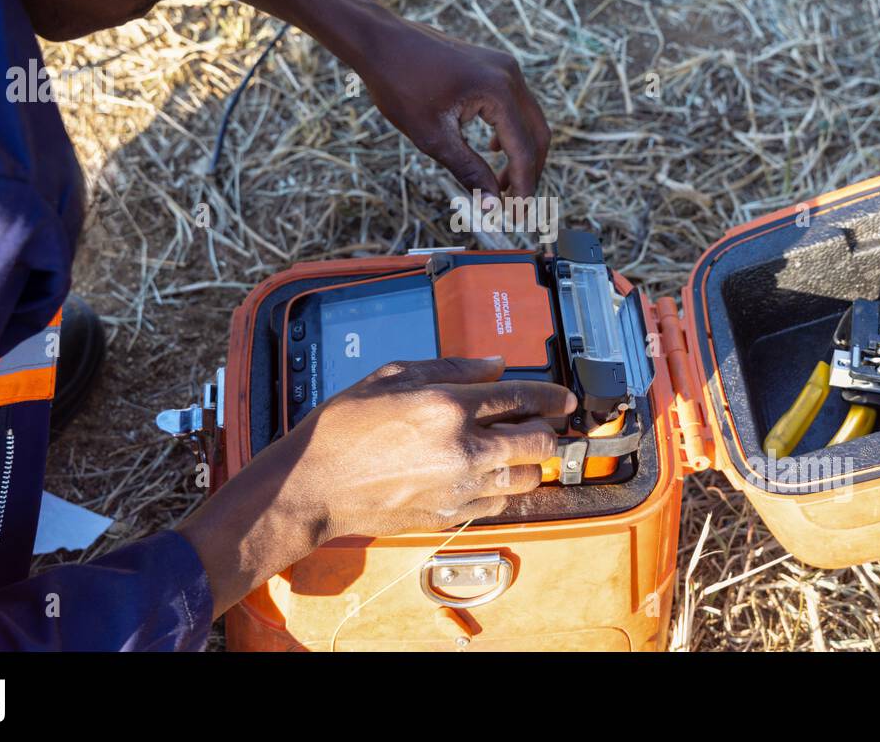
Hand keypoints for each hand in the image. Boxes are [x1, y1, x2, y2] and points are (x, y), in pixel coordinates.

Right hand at [177, 356, 571, 615]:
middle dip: (547, 430)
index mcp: (448, 405)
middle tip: (540, 423)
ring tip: (513, 450)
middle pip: (538, 441)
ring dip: (528, 462)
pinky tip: (486, 474)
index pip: (522, 397)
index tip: (565, 399)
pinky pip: (502, 503)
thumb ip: (452, 367)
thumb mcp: (394, 376)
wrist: (314, 484)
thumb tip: (496, 366)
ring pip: (528, 477)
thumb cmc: (345, 426)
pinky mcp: (453, 514)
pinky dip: (504, 488)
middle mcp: (463, 447)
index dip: (552, 397)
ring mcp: (461, 486)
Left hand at [233, 0, 551, 197]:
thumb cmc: (398, 83)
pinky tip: (491, 150)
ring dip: (520, 154)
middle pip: (538, 136)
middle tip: (513, 206)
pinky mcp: (495, 66)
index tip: (517, 217)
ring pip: (529, 121)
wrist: (380, 40)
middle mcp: (510, 75)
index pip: (524, 151)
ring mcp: (505, 67)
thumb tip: (491, 204)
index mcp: (498, 91)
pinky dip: (510, 133)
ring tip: (499, 185)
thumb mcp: (432, 136)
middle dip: (528, 173)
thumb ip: (468, 170)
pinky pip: (516, 106)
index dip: (523, 188)